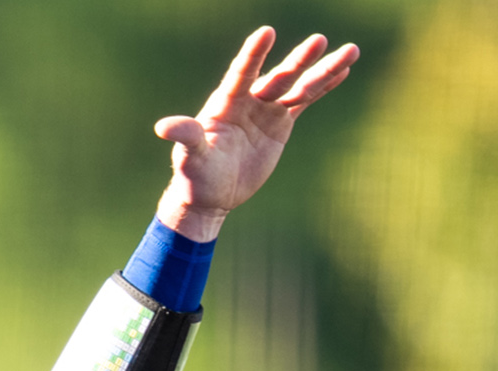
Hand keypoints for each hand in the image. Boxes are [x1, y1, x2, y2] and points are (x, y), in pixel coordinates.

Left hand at [154, 27, 359, 240]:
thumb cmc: (194, 175)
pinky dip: (324, 86)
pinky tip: (343, 70)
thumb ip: (185, 137)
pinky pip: (305, 101)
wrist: (211, 195)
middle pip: (278, 77)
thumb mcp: (189, 157)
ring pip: (299, 86)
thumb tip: (163, 127)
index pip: (241, 74)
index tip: (266, 32)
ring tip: (350, 51)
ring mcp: (266, 110)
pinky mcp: (280, 123)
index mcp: (225, 104)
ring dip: (323, 70)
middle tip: (319, 40)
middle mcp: (248, 101)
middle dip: (298, 61)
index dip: (253, 55)